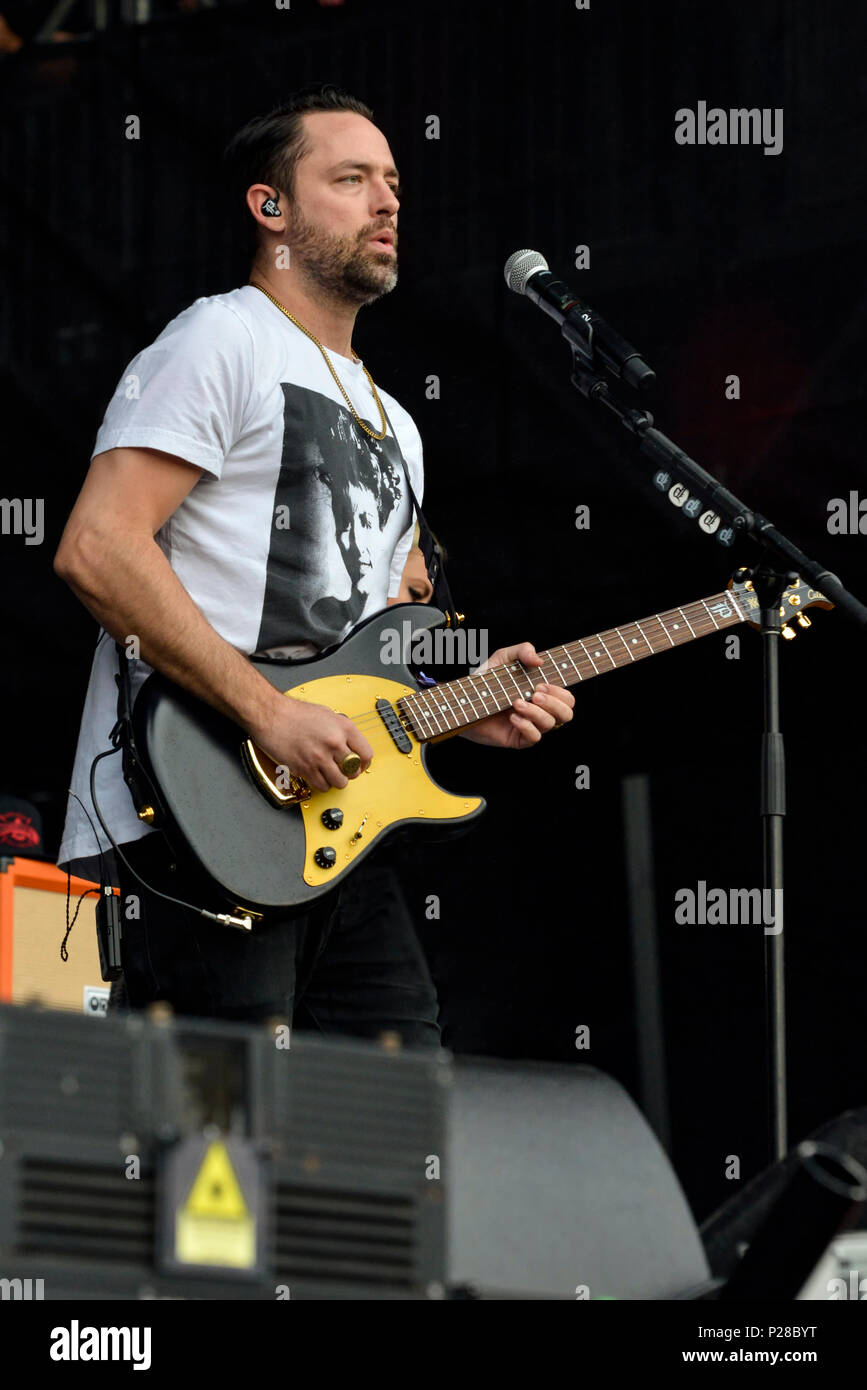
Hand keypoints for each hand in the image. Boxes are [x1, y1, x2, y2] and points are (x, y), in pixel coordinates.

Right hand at [249, 697, 373, 792]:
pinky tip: (317, 776)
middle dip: (349, 773)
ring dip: (335, 781)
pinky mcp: (305, 768)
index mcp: (343, 727)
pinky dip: (321, 784)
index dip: (364, 763)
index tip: (360, 766)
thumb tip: (348, 742)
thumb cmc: (293, 712)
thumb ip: (340, 729)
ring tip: (329, 774)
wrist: (271, 714)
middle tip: (342, 770)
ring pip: (339, 782)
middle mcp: (334, 742)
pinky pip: (322, 786)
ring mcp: (320, 757)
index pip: (366, 754)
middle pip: (354, 770)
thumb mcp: (326, 714)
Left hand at [461, 642, 574, 748]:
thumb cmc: (486, 680)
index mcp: (542, 694)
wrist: (464, 700)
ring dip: (536, 712)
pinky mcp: (519, 738)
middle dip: (553, 702)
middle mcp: (540, 711)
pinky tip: (512, 717)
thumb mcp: (503, 658)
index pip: (567, 698)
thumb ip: (523, 650)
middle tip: (534, 693)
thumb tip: (539, 660)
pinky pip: (534, 738)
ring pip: (550, 724)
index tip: (542, 684)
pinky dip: (526, 726)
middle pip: (566, 713)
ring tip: (516, 702)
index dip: (561, 692)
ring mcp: (531, 725)